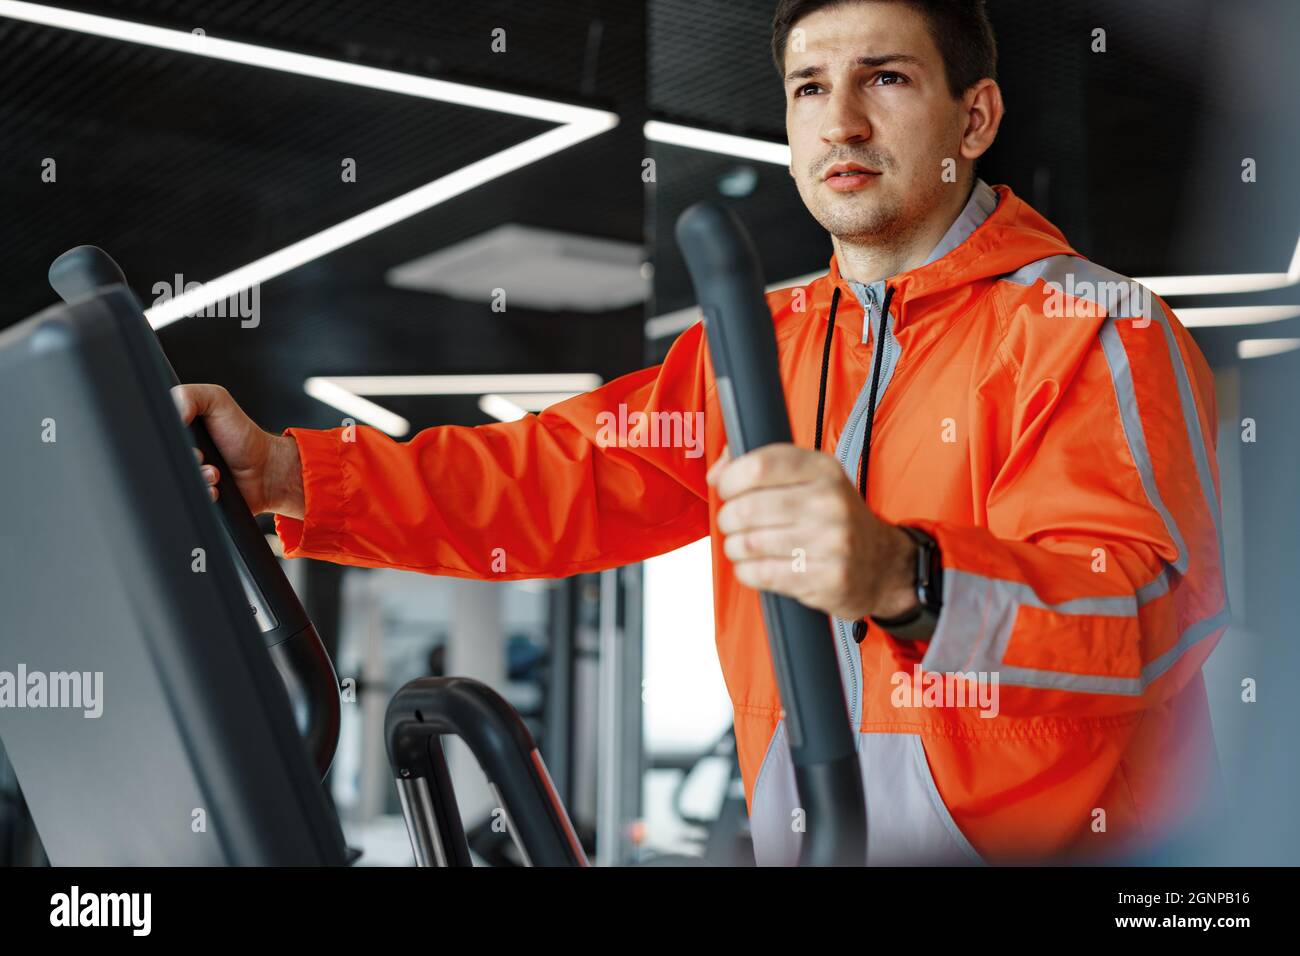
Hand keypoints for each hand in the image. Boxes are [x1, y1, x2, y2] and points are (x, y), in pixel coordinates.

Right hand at [170, 384, 303, 517]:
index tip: (186, 436)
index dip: (165, 438)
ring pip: (173, 482)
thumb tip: (172, 412)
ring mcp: (186, 478)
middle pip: (159, 462)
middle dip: (184, 459)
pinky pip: (187, 501)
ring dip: (196, 478)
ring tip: (214, 472)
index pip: (153, 435)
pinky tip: (216, 488)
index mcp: (175, 431)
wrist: (267, 470)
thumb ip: (190, 396)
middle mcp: (177, 456)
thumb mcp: (217, 401)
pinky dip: (203, 495)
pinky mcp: (196, 498)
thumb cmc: (242, 435)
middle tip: (201, 456)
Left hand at [707, 444, 917, 620]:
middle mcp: (829, 502)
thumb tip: (717, 471)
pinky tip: (758, 566)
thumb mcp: (810, 478)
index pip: (759, 465)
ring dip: (735, 547)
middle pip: (747, 508)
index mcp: (823, 469)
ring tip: (745, 546)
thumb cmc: (833, 517)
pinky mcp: (826, 578)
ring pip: (748, 544)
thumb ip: (763, 465)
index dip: (730, 480)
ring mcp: (831, 542)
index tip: (727, 489)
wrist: (882, 564)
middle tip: (732, 523)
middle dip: (727, 519)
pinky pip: (760, 574)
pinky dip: (747, 571)